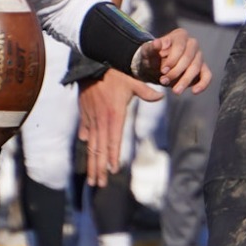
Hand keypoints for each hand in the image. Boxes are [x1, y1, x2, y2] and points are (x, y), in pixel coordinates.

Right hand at [78, 69, 146, 186]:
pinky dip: (86, 139)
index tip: (112, 171)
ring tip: (92, 175)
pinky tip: (87, 148)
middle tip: (99, 183)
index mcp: (114, 115)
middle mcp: (101, 120)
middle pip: (99, 149)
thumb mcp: (133, 81)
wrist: (92, 62)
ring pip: (91, 144)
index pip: (113, 141)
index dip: (112, 157)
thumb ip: (146, 92)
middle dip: (99, 168)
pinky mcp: (85, 112)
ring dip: (91, 161)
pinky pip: (85, 129)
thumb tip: (161, 96)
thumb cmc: (116, 72)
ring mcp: (91, 117)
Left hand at [132, 27, 210, 92]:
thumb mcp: (148, 53)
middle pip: (188, 57)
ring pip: (196, 68)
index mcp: (180, 35)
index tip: (162, 70)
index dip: (172, 59)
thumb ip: (152, 48)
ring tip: (175, 91)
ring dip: (185, 80)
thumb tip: (157, 43)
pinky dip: (203, 84)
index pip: (180, 46)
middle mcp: (192, 43)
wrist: (156, 68)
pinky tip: (194, 91)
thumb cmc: (153, 57)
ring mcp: (199, 56)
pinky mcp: (203, 68)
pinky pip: (207, 76)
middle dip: (176, 71)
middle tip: (164, 81)